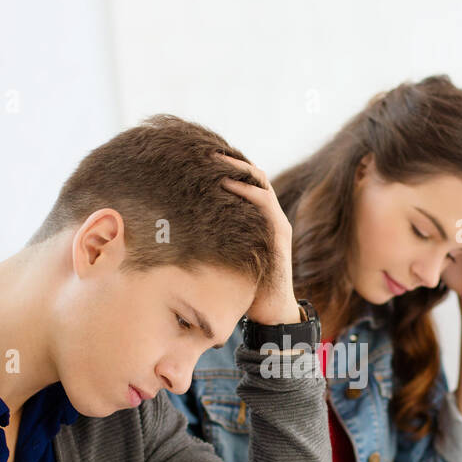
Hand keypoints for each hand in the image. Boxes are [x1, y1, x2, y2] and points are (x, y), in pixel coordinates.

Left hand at [217, 153, 300, 325]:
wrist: (270, 311)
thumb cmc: (245, 287)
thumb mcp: (226, 256)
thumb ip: (215, 239)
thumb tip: (182, 231)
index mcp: (260, 218)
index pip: (246, 182)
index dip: (227, 167)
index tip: (202, 157)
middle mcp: (271, 215)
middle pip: (254, 175)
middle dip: (230, 160)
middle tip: (204, 150)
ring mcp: (277, 223)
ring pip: (260, 182)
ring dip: (237, 168)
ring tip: (213, 159)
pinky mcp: (279, 233)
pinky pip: (264, 203)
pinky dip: (246, 190)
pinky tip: (226, 183)